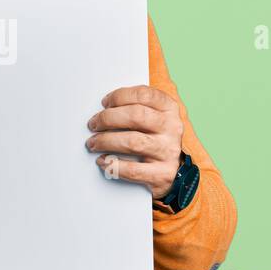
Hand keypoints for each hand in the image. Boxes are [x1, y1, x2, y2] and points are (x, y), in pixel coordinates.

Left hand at [85, 85, 182, 199]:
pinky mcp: (162, 174)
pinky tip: (103, 161)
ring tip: (93, 143)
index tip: (105, 103)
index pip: (144, 95)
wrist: (177, 171)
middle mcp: (171, 128)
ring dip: (106, 141)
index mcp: (169, 109)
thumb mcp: (155, 116)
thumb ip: (135, 106)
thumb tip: (105, 108)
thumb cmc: (158, 138)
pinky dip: (113, 165)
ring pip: (132, 143)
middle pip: (136, 116)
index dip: (120, 96)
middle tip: (93, 124)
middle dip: (108, 119)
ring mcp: (167, 151)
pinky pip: (133, 170)